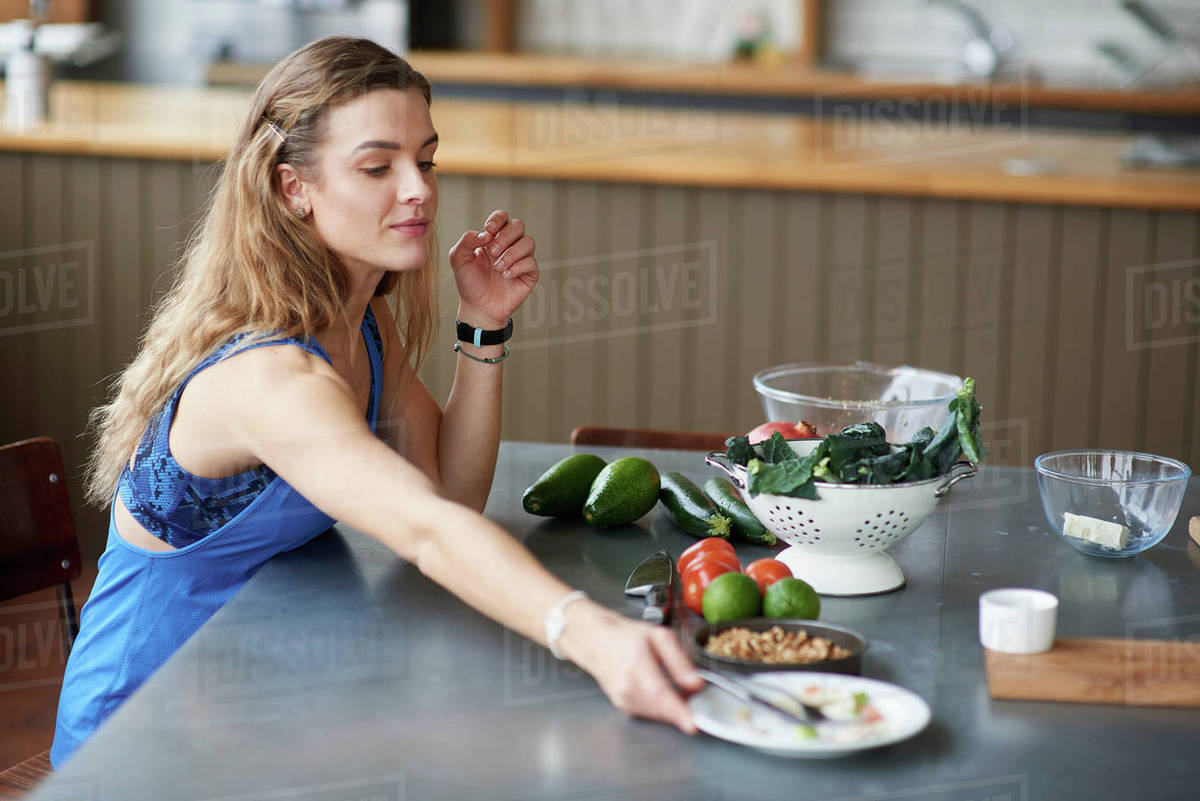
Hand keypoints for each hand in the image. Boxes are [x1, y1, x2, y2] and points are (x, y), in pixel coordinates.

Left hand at [448, 209, 537, 329]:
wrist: (478, 308)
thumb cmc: (469, 283)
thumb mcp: (458, 259)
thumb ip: (467, 240)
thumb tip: (485, 234)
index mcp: (493, 239)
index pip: (503, 218)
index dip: (498, 219)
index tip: (489, 229)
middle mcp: (509, 246)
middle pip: (518, 226)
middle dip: (505, 236)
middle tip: (493, 252)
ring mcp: (520, 260)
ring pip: (528, 242)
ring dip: (511, 253)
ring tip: (498, 268)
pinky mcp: (529, 274)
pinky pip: (532, 263)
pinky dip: (517, 267)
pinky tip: (506, 276)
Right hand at [559, 603, 703, 733]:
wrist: (596, 641)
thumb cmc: (626, 636)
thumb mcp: (659, 637)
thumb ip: (679, 661)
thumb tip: (695, 683)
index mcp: (636, 663)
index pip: (659, 693)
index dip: (677, 711)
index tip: (692, 724)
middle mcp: (627, 686)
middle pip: (660, 709)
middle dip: (681, 710)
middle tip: (695, 703)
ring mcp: (623, 699)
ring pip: (656, 715)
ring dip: (672, 710)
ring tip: (680, 695)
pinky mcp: (623, 706)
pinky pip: (648, 714)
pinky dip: (660, 709)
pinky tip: (664, 696)